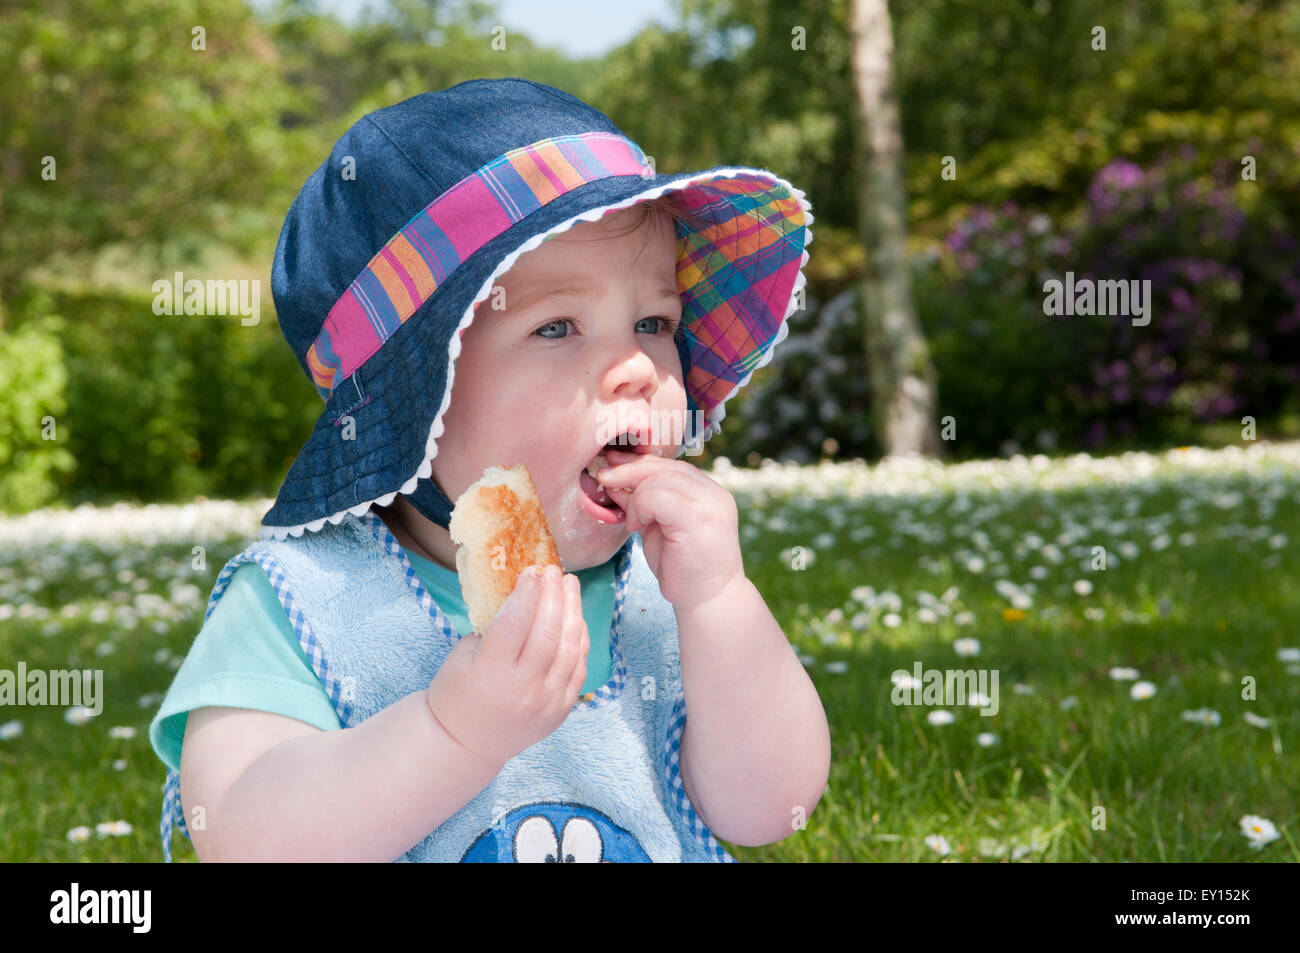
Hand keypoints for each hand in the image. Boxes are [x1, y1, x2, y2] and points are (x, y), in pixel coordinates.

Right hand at [426, 564, 588, 768]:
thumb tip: (523, 593)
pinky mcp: (562, 710)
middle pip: (547, 632)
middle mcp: (523, 688)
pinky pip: (579, 667)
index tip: (533, 570)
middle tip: (554, 571)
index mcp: (491, 672)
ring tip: (570, 585)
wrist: (465, 744)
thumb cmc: (457, 693)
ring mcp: (547, 701)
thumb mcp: (462, 655)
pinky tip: (575, 617)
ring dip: (573, 611)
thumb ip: (492, 626)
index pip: (515, 623)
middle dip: (553, 596)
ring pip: (569, 647)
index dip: (527, 593)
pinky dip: (580, 638)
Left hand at [596, 447, 743, 610]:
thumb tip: (613, 477)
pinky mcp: (699, 520)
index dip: (638, 464)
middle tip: (604, 480)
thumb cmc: (682, 567)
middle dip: (629, 471)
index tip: (612, 468)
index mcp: (707, 492)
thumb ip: (643, 502)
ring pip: (660, 478)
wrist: (709, 601)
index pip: (669, 464)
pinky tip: (637, 527)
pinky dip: (640, 507)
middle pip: (664, 466)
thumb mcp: (659, 526)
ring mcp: (710, 505)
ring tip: (633, 522)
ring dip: (636, 496)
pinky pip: (659, 498)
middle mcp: (713, 493)